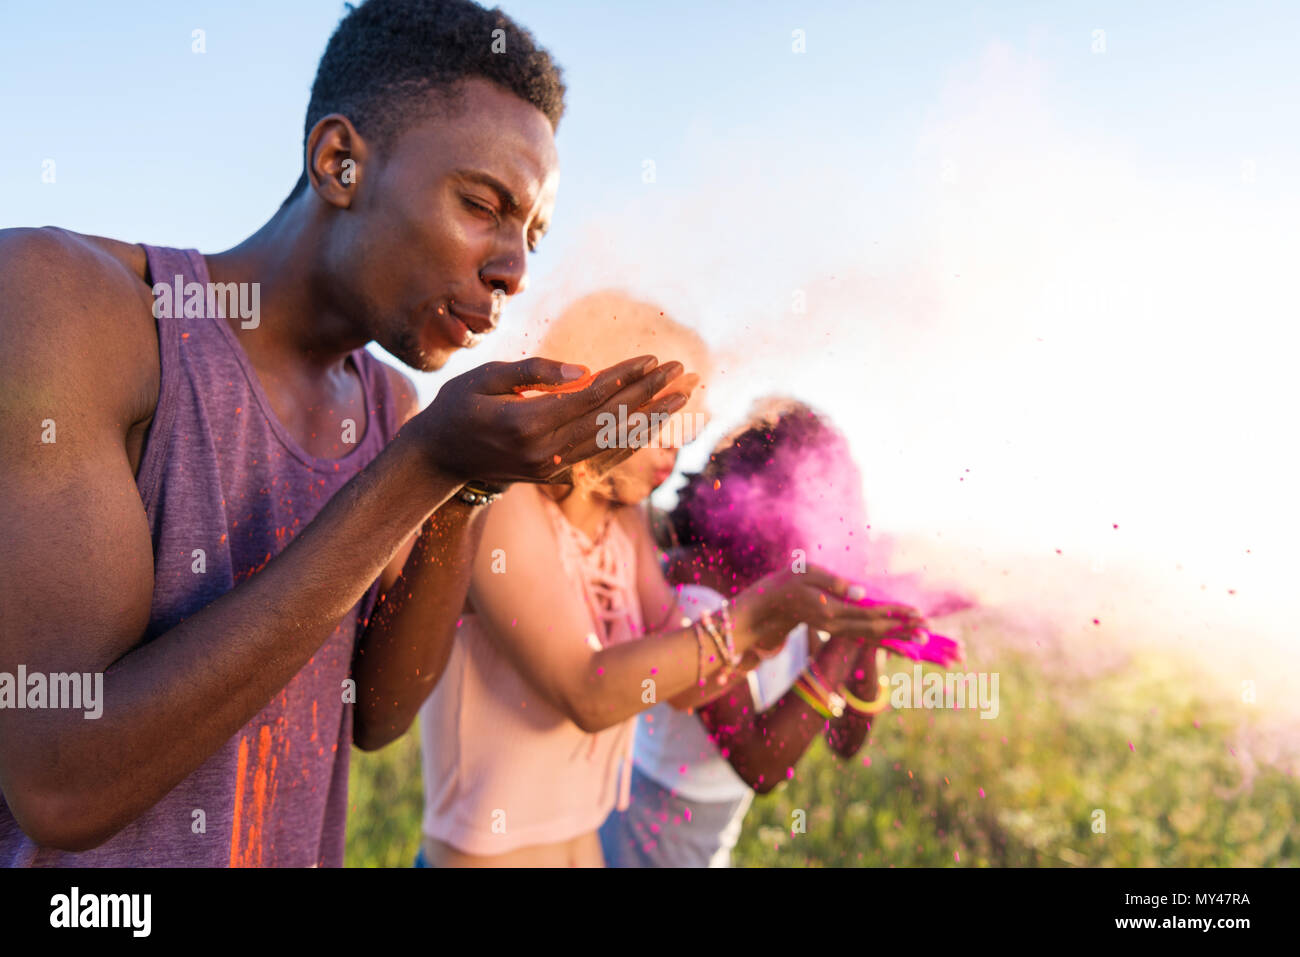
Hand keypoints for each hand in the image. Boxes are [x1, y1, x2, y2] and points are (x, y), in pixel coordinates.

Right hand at [410, 355, 695, 486]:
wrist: (438, 461)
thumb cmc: (456, 408)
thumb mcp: (485, 377)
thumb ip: (534, 371)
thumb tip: (584, 371)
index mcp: (526, 423)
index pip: (590, 397)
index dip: (626, 378)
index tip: (654, 359)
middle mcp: (544, 451)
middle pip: (610, 420)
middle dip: (650, 395)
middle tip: (684, 374)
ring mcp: (550, 468)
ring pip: (612, 442)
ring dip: (650, 420)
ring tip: (682, 398)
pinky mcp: (553, 474)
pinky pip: (600, 455)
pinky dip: (629, 439)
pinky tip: (653, 424)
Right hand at [732, 564, 926, 653]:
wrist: (766, 606)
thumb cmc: (784, 583)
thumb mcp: (806, 574)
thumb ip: (834, 583)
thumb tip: (862, 592)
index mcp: (830, 611)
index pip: (870, 613)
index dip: (895, 613)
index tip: (917, 612)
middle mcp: (835, 626)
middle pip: (875, 630)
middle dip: (902, 628)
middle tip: (928, 627)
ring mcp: (835, 631)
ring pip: (871, 638)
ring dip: (896, 637)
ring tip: (920, 639)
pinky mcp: (835, 630)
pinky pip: (863, 638)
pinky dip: (882, 640)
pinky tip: (897, 641)